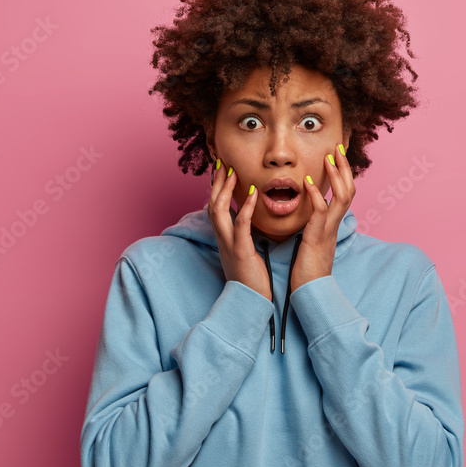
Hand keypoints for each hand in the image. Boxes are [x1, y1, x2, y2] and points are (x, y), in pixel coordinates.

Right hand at [207, 158, 271, 300]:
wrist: (249, 303)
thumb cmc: (252, 281)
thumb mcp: (245, 255)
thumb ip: (244, 239)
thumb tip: (248, 226)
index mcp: (224, 240)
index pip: (216, 209)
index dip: (217, 189)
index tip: (222, 171)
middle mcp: (222, 239)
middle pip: (213, 204)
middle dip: (216, 183)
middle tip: (222, 163)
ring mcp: (229, 245)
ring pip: (219, 211)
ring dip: (225, 190)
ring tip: (232, 172)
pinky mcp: (240, 251)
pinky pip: (240, 225)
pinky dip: (245, 207)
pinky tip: (252, 193)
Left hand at [290, 144, 355, 293]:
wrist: (311, 294)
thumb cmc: (307, 272)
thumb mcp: (311, 244)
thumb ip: (311, 228)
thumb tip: (307, 216)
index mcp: (331, 226)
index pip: (343, 195)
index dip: (342, 175)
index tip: (336, 156)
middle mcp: (334, 226)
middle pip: (349, 190)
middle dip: (344, 168)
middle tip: (338, 148)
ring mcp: (328, 231)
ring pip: (342, 197)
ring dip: (336, 175)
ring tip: (330, 157)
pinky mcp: (317, 237)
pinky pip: (321, 212)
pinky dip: (315, 195)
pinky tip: (305, 182)